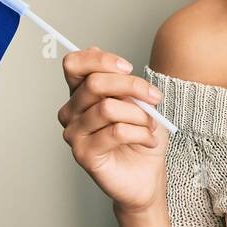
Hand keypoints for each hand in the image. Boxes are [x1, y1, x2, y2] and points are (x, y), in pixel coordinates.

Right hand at [58, 46, 169, 212]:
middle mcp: (71, 112)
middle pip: (94, 83)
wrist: (147, 176)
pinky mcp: (83, 154)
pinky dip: (141, 134)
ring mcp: (74, 134)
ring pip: (108, 108)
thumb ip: (119, 81)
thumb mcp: (137, 102)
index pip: (74, 64)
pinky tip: (148, 141)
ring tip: (151, 127)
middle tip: (155, 98)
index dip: (101, 61)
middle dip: (132, 86)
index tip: (129, 67)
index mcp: (80, 94)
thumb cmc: (142, 138)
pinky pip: (116, 132)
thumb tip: (96, 50)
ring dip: (140, 116)